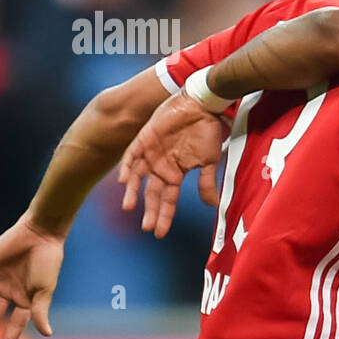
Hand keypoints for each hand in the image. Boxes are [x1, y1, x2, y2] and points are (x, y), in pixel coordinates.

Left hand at [118, 92, 225, 237]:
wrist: (200, 105)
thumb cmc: (207, 132)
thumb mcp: (209, 161)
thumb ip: (207, 182)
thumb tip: (213, 205)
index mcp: (176, 174)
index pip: (168, 200)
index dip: (164, 216)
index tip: (160, 233)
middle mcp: (161, 167)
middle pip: (152, 193)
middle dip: (150, 211)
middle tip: (147, 227)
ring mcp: (151, 154)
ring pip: (137, 178)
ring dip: (133, 193)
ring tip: (128, 207)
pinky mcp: (144, 139)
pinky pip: (131, 156)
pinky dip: (128, 168)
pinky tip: (125, 181)